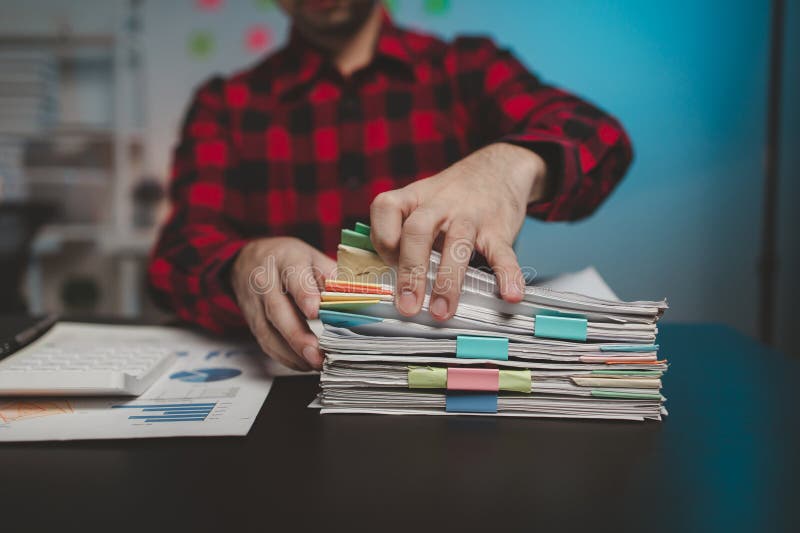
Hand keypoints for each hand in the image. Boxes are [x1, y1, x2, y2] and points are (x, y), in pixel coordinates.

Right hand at [231, 237, 335, 370]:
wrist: (248, 259)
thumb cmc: (288, 259)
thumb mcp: (312, 257)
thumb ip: (332, 276)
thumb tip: (356, 297)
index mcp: (286, 260)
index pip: (294, 276)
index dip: (304, 294)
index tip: (315, 312)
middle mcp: (265, 282)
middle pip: (278, 310)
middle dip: (297, 336)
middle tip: (317, 354)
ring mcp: (255, 304)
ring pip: (268, 331)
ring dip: (292, 352)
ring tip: (314, 364)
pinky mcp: (252, 322)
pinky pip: (265, 343)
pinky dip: (284, 357)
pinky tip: (303, 364)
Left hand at [369, 142, 546, 320]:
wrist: (499, 168)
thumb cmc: (451, 197)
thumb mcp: (420, 203)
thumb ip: (404, 236)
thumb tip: (395, 285)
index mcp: (414, 197)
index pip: (385, 208)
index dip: (382, 238)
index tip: (387, 265)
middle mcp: (440, 204)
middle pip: (418, 231)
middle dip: (410, 271)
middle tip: (408, 306)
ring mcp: (470, 216)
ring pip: (457, 245)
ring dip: (448, 282)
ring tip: (442, 312)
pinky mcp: (499, 228)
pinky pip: (503, 253)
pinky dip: (507, 275)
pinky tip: (510, 295)